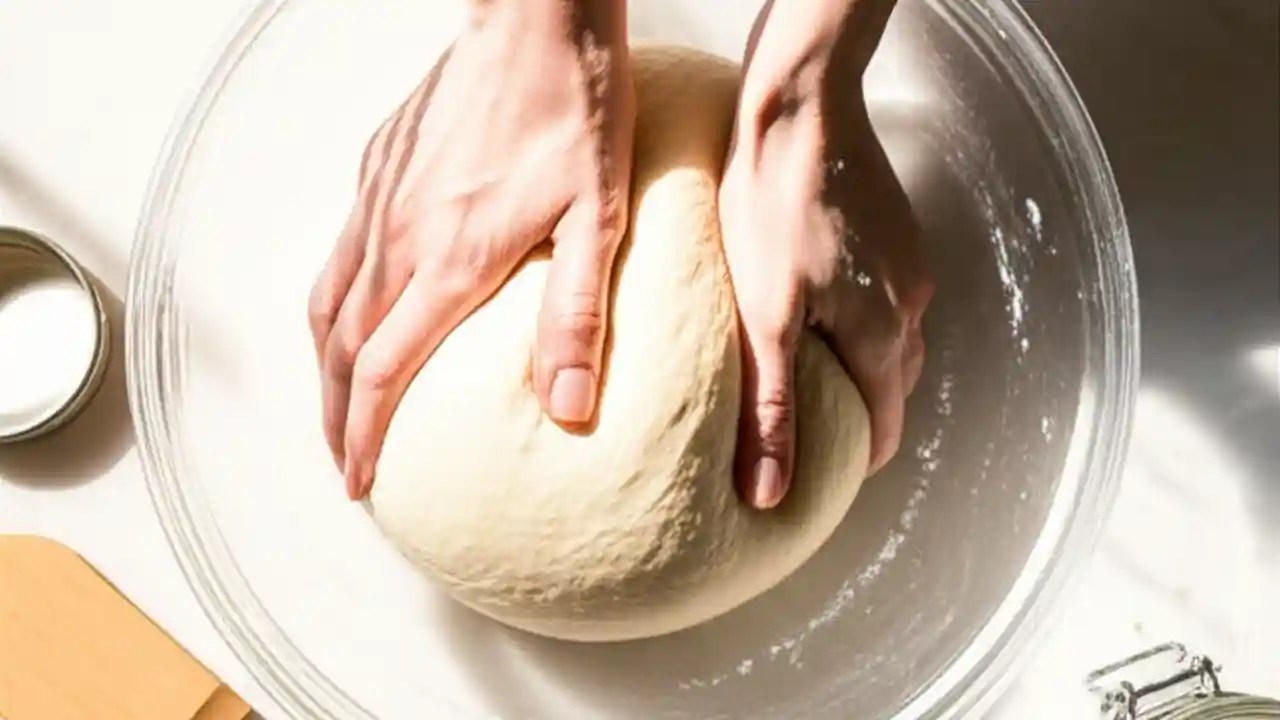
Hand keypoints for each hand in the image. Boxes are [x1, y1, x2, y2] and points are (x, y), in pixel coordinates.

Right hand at [308, 1, 633, 499]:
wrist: (536, 20)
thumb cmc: (575, 110)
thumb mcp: (597, 217)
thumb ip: (576, 315)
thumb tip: (568, 408)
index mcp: (449, 260)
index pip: (383, 371)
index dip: (365, 436)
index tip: (361, 481)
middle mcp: (398, 235)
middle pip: (341, 347)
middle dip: (335, 415)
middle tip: (342, 461)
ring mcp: (379, 199)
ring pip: (327, 300)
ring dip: (325, 364)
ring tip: (337, 403)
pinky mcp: (378, 166)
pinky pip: (339, 251)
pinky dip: (333, 302)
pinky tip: (358, 311)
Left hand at [721, 0, 932, 508]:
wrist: (801, 109)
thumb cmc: (774, 207)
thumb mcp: (763, 318)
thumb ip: (772, 408)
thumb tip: (771, 493)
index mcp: (883, 336)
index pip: (885, 429)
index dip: (852, 461)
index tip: (817, 475)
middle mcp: (910, 305)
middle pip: (890, 385)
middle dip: (853, 413)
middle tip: (800, 424)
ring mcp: (909, 263)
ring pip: (889, 338)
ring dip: (855, 362)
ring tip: (801, 367)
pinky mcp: (895, 230)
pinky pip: (884, 294)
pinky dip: (856, 317)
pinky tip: (812, 302)